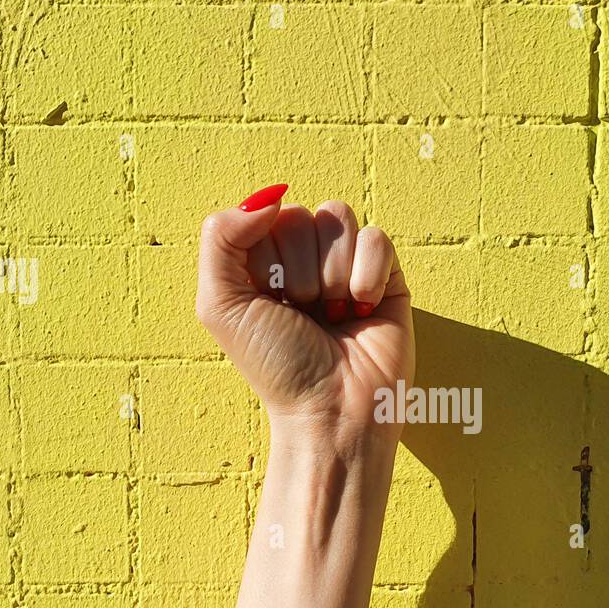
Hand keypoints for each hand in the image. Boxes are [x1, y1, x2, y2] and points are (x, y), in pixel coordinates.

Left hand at [196, 185, 414, 447]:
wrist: (332, 411)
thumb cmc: (277, 367)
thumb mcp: (221, 304)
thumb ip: (221, 237)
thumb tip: (271, 195)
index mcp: (262, 263)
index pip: (263, 217)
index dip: (265, 260)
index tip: (271, 303)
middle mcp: (304, 259)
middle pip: (301, 216)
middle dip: (299, 271)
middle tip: (305, 314)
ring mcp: (347, 265)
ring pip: (339, 219)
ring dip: (332, 273)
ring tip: (333, 314)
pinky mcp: (387, 276)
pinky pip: (377, 237)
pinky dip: (367, 274)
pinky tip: (362, 308)